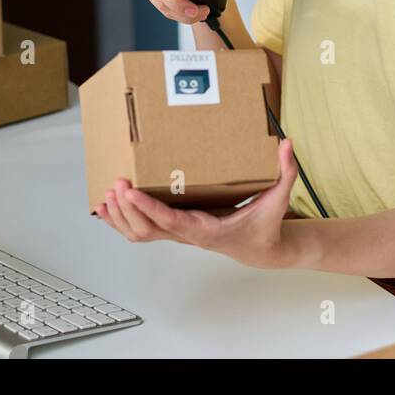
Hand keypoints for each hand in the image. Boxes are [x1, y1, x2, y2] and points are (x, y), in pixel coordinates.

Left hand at [93, 139, 298, 269]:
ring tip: (107, 194)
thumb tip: (288, 143)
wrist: (261, 250)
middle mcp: (188, 235)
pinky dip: (121, 221)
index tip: (130, 192)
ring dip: (120, 217)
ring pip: (140, 233)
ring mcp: (178, 235)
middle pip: (148, 229)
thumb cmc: (265, 225)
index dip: (149, 208)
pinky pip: (141, 231)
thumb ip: (285, 172)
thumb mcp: (279, 199)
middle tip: (116, 183)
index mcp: (208, 230)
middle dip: (128, 208)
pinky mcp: (174, 231)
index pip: (172, 222)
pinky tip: (107, 207)